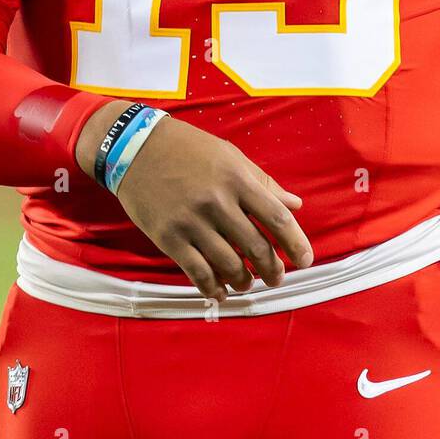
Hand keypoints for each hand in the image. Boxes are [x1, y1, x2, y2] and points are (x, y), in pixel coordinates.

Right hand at [75, 101, 312, 300]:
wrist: (135, 147)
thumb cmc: (188, 148)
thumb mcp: (229, 156)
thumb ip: (263, 182)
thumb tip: (295, 205)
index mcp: (236, 179)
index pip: (277, 218)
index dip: (296, 243)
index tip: (305, 260)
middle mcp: (217, 202)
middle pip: (256, 248)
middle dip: (272, 269)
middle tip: (276, 278)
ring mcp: (192, 222)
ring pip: (229, 266)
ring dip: (244, 281)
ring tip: (248, 283)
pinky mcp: (169, 238)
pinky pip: (198, 273)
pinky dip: (213, 288)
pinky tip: (220, 291)